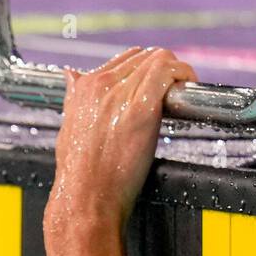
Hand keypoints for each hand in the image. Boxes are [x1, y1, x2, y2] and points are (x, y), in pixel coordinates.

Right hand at [45, 48, 196, 241]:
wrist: (84, 199)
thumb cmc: (78, 176)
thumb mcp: (68, 130)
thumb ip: (73, 99)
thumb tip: (70, 75)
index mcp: (83, 89)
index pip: (124, 60)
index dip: (145, 69)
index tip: (156, 87)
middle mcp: (99, 85)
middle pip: (144, 55)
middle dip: (163, 68)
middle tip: (173, 90)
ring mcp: (119, 95)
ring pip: (159, 57)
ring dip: (177, 70)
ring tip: (182, 90)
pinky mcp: (140, 108)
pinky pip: (167, 72)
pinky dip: (183, 74)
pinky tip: (187, 89)